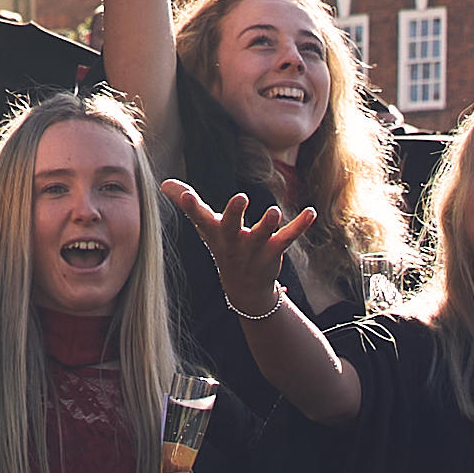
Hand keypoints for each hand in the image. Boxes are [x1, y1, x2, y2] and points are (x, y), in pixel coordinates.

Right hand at [166, 178, 322, 311]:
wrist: (244, 289)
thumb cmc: (222, 246)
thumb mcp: (204, 226)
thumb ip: (186, 202)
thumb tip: (163, 183)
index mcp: (214, 233)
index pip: (200, 218)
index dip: (191, 207)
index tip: (186, 195)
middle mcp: (232, 241)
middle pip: (230, 227)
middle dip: (234, 214)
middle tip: (240, 198)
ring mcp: (254, 249)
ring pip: (261, 235)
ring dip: (267, 224)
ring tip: (274, 210)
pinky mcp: (274, 251)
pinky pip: (287, 238)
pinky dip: (299, 226)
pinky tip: (311, 212)